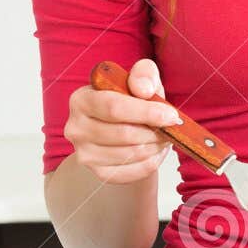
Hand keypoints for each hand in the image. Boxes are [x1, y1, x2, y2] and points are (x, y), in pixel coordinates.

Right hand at [64, 58, 181, 184]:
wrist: (124, 128)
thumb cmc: (131, 100)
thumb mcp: (139, 79)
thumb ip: (143, 74)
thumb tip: (144, 89)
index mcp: (81, 100)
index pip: (113, 107)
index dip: (145, 112)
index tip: (171, 115)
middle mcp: (76, 128)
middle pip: (123, 134)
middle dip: (154, 132)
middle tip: (170, 127)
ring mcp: (84, 153)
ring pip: (130, 154)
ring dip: (154, 146)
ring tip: (162, 137)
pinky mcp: (98, 172)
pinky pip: (131, 172)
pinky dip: (150, 163)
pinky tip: (155, 151)